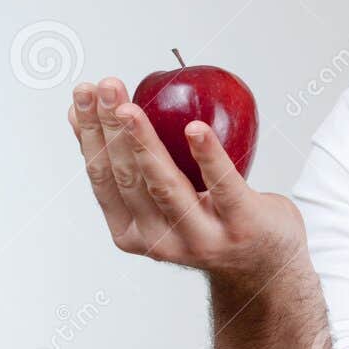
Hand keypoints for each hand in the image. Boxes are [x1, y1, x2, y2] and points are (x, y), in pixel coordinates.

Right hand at [68, 76, 308, 286]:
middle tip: (105, 87)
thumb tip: (102, 111)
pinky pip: (221, 184)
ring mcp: (201, 237)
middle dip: (109, 129)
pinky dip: (207, 155)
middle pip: (127, 178)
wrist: (266, 262)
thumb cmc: (210, 218)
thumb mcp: (163, 201)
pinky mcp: (240, 224)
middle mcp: (161, 240)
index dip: (88, 135)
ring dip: (143, 140)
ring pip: (164, 184)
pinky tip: (195, 128)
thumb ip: (139, 169)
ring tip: (129, 106)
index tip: (83, 96)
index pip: (102, 178)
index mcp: (132, 232)